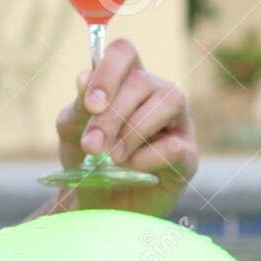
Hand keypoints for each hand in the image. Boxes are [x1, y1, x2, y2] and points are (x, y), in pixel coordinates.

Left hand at [54, 38, 198, 216]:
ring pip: (169, 100)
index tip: (91, 105)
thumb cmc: (87, 163)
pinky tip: (130, 168)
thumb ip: (78, 108)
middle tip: (92, 146)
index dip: (108, 71)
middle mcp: (156, 94)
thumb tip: (83, 76)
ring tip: (113, 157)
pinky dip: (148, 156)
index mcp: (126, 81)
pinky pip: (176, 144)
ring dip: (134, 129)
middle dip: (112, 114)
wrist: (96, 207)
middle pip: (143, 80)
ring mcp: (178, 123)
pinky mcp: (188, 156)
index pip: (124, 52)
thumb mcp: (72, 134)